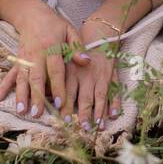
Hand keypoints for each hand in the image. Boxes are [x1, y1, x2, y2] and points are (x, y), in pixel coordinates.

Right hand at [0, 1, 88, 117]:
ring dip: (21, 94)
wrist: (32, 14)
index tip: (59, 103)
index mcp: (52, 47)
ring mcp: (24, 58)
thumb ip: (77, 47)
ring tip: (21, 110)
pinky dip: (3, 86)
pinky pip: (10, 74)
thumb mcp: (69, 31)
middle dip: (36, 96)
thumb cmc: (55, 25)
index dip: (57, 87)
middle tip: (38, 113)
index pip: (55, 70)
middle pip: (37, 77)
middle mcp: (36, 54)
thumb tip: (87, 62)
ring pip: (22, 78)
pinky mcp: (17, 60)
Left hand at [67, 14, 123, 128]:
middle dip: (85, 114)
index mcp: (73, 72)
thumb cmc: (75, 52)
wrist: (98, 35)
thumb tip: (46, 97)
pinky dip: (116, 102)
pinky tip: (114, 114)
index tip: (65, 121)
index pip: (69, 92)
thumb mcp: (63, 60)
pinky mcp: (112, 76)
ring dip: (100, 112)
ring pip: (101, 96)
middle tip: (84, 128)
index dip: (67, 107)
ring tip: (99, 127)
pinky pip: (115, 90)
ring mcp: (101, 76)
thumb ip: (56, 76)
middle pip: (86, 97)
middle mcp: (87, 75)